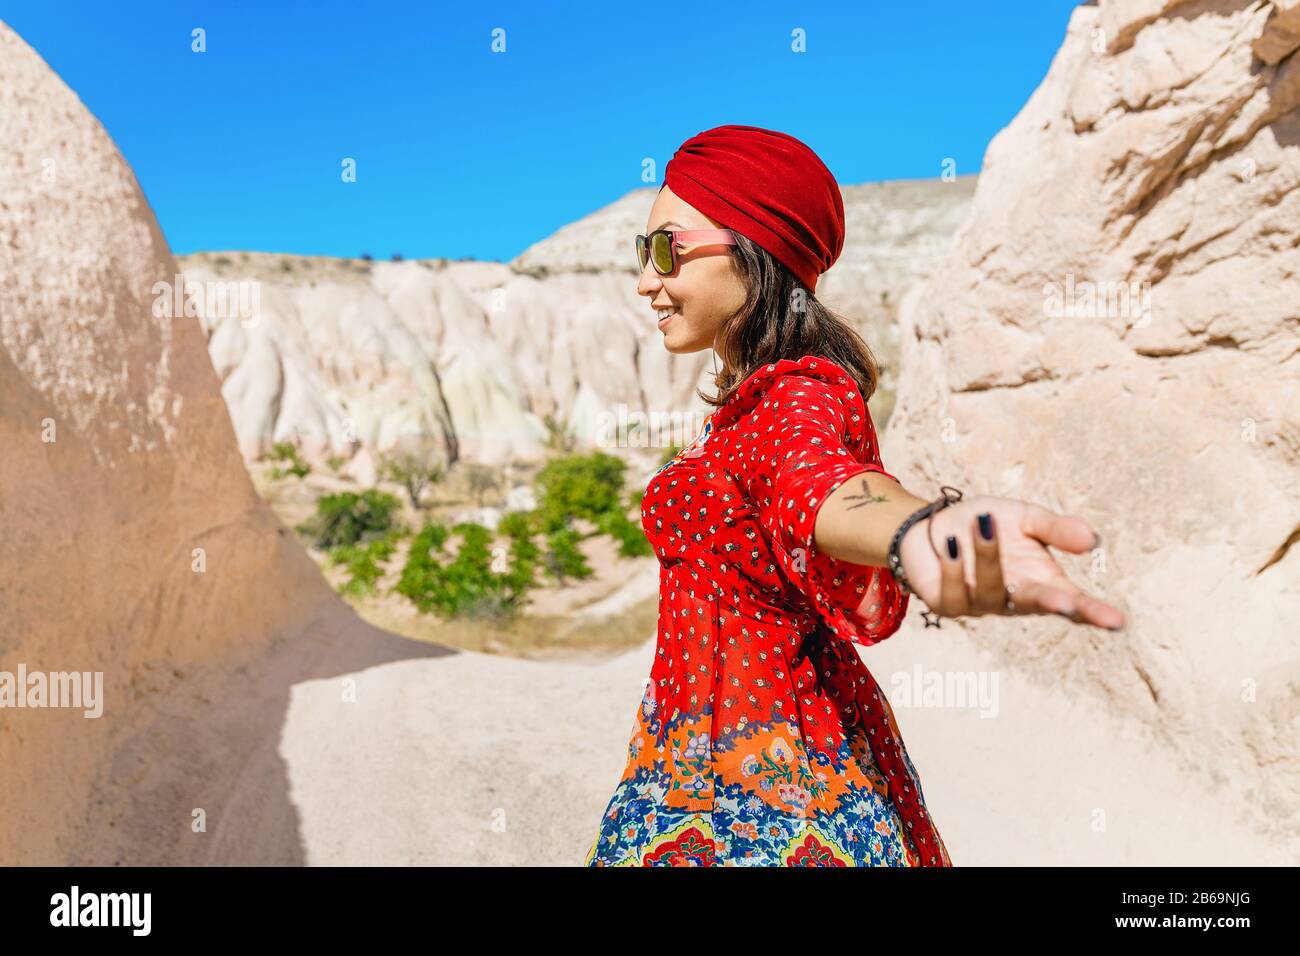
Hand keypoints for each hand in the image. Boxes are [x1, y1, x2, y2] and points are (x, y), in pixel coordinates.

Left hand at [897, 494, 1124, 629]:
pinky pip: (954, 593)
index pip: (1074, 603)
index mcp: (1042, 581)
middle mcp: (1016, 599)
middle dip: (1052, 603)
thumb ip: (1056, 529)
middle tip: (1066, 600)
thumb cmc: (984, 522)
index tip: (1116, 620)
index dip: (1094, 613)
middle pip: (1039, 606)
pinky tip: (950, 545)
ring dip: (988, 556)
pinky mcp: (948, 605)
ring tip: (983, 524)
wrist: (932, 523)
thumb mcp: (1025, 517)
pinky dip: (953, 568)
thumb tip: (1093, 541)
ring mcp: (981, 606)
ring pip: (991, 591)